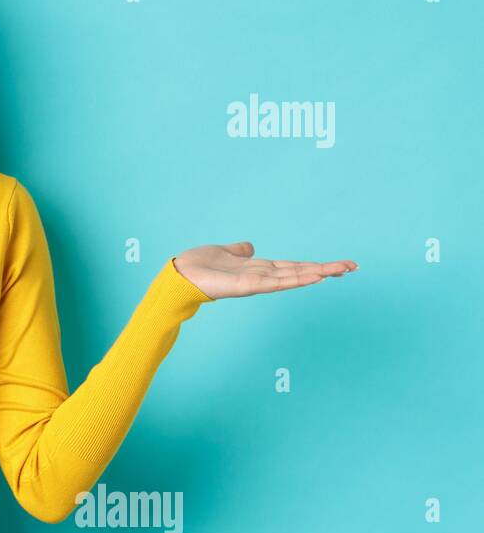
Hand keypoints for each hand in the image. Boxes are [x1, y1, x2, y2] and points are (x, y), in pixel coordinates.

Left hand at [173, 242, 356, 299]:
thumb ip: (239, 250)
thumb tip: (249, 247)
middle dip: (325, 270)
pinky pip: (275, 282)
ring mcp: (256, 283)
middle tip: (353, 267)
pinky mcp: (247, 286)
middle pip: (299, 272)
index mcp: (258, 269)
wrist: (179, 275)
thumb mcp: (224, 252)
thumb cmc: (199, 265)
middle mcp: (261, 277)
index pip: (293, 266)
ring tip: (340, 270)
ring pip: (292, 277)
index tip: (337, 265)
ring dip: (316, 273)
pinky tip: (312, 276)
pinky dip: (294, 279)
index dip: (314, 265)